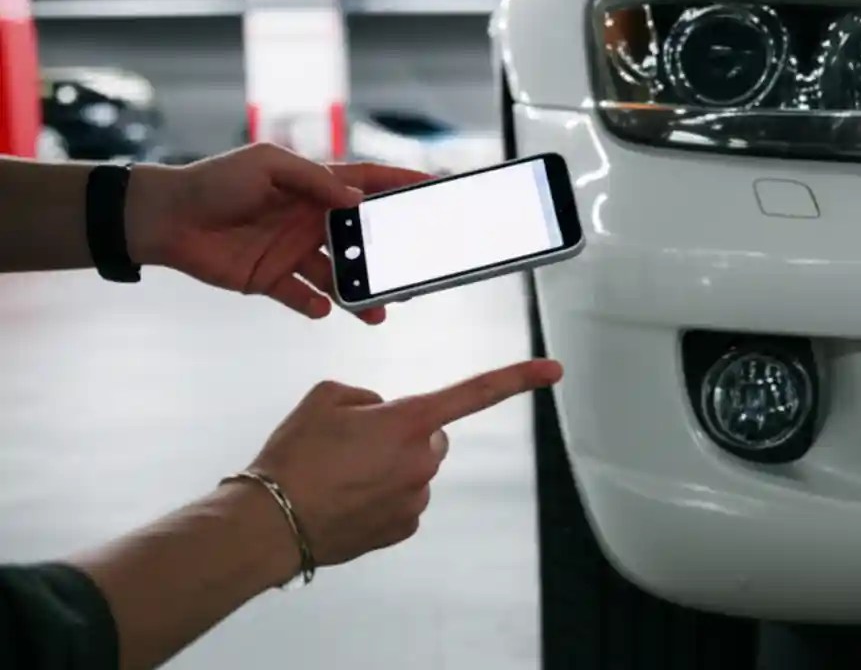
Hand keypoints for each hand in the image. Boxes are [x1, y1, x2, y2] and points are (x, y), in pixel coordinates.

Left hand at [126, 143, 429, 323]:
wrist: (163, 217)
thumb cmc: (214, 181)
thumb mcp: (267, 165)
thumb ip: (314, 181)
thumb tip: (356, 201)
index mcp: (314, 187)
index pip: (369, 184)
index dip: (401, 185)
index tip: (435, 188)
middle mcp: (310, 220)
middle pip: (362, 239)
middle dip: (389, 255)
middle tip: (412, 273)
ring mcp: (292, 251)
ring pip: (339, 275)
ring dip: (359, 293)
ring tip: (377, 310)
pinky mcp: (271, 279)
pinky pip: (302, 297)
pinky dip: (315, 305)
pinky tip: (322, 308)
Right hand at [246, 359, 563, 569]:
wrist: (269, 521)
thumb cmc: (294, 458)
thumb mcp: (326, 397)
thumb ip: (367, 394)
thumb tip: (381, 412)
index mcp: (409, 420)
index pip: (475, 392)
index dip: (518, 378)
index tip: (553, 370)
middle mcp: (422, 460)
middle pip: (431, 434)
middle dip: (405, 433)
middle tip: (356, 443)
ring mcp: (416, 498)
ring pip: (414, 468)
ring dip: (389, 466)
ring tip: (341, 474)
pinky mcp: (404, 527)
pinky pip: (403, 499)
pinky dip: (381, 495)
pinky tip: (347, 498)